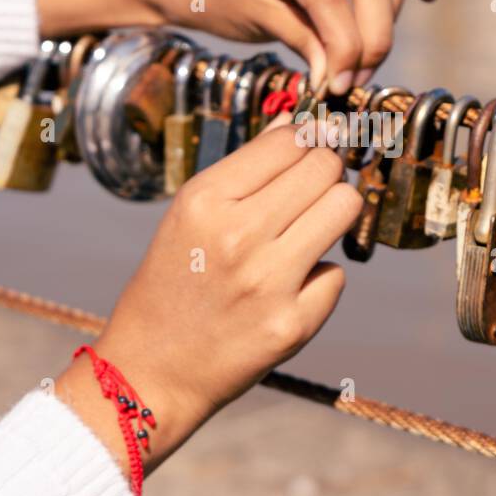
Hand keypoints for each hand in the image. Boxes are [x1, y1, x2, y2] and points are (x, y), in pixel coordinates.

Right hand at [54, 118, 359, 474]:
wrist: (151, 371)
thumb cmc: (170, 285)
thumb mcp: (188, 216)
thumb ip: (244, 170)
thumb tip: (292, 124)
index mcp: (205, 200)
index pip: (288, 140)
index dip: (307, 139)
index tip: (309, 147)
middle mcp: (239, 235)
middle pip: (325, 168)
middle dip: (327, 170)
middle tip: (313, 188)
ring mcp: (270, 282)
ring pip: (344, 208)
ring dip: (333, 214)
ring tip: (309, 229)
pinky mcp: (293, 324)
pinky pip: (337, 273)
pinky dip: (319, 277)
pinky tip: (288, 288)